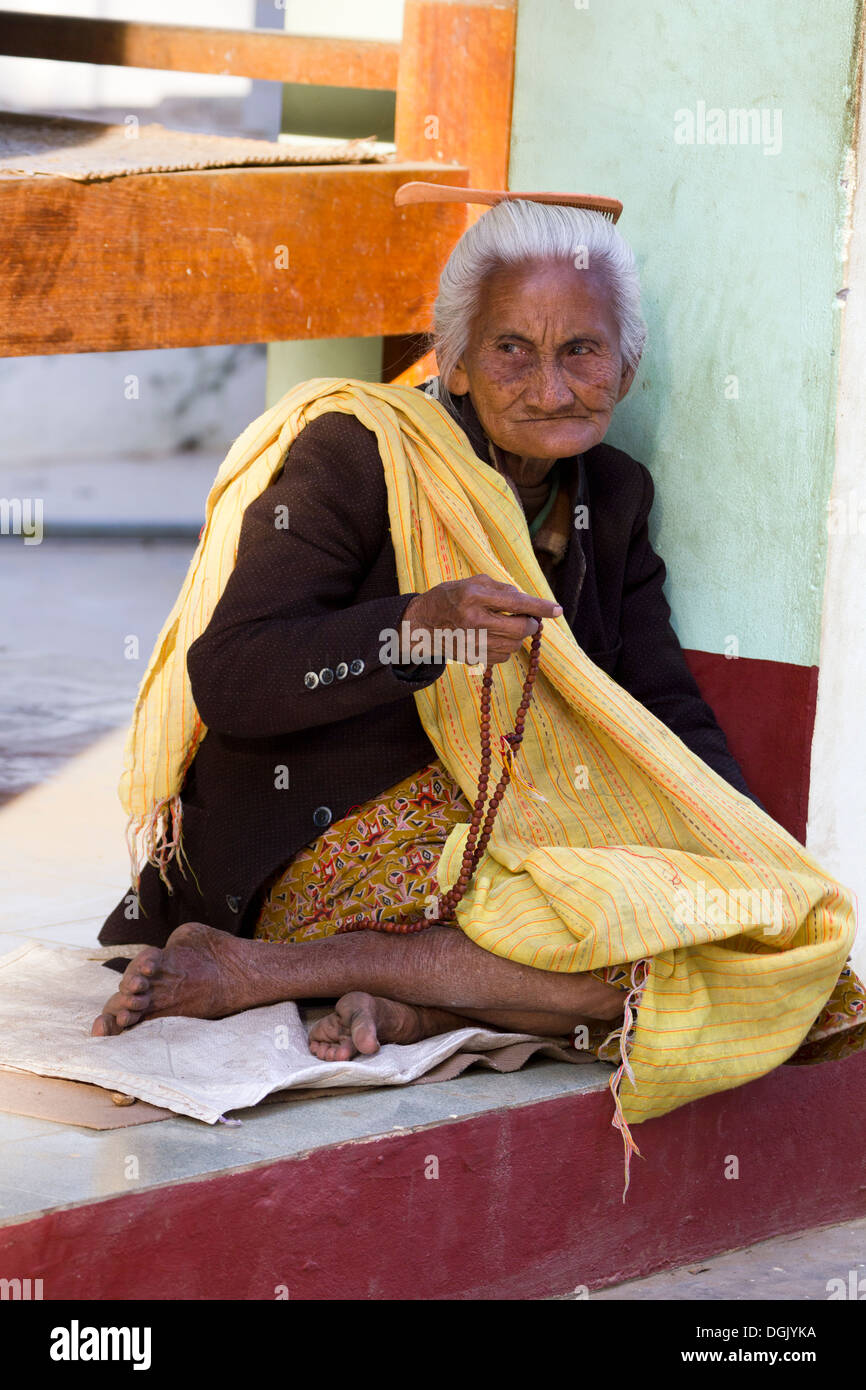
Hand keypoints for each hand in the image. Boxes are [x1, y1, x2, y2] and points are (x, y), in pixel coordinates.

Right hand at [403, 575, 561, 665]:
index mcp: (473, 596)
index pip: (516, 603)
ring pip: (513, 645)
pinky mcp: (472, 658)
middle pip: (519, 629)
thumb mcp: (473, 582)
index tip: (558, 610)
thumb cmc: (451, 597)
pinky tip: (493, 638)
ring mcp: (472, 643)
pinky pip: (503, 656)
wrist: (423, 624)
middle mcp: (472, 621)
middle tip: (529, 619)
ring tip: (505, 626)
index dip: (540, 607)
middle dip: (531, 624)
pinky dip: (505, 647)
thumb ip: (502, 589)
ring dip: (517, 636)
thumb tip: (528, 603)